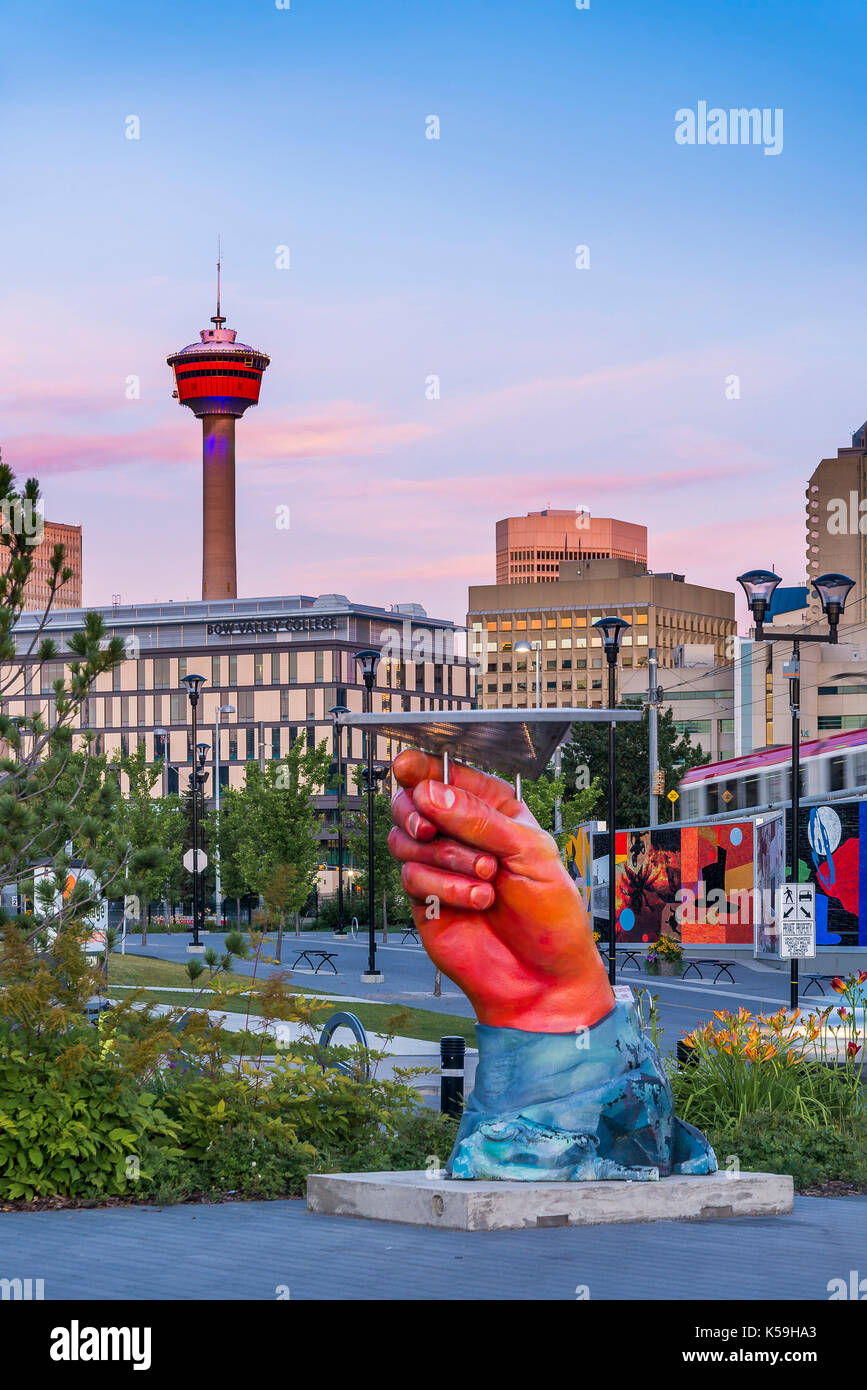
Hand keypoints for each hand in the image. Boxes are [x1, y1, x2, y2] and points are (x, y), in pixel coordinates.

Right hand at [389, 750, 613, 1032]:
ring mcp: (442, 868)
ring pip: (406, 840)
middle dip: (420, 814)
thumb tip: (431, 792)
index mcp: (493, 811)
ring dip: (444, 858)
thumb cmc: (550, 914)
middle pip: (414, 803)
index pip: (449, 775)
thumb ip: (478, 820)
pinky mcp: (426, 900)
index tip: (406, 767)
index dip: (424, 768)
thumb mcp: (529, 853)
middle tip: (433, 829)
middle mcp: (462, 835)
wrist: (542, 978)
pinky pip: (411, 877)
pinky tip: (474, 901)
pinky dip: (443, 888)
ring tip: (483, 877)